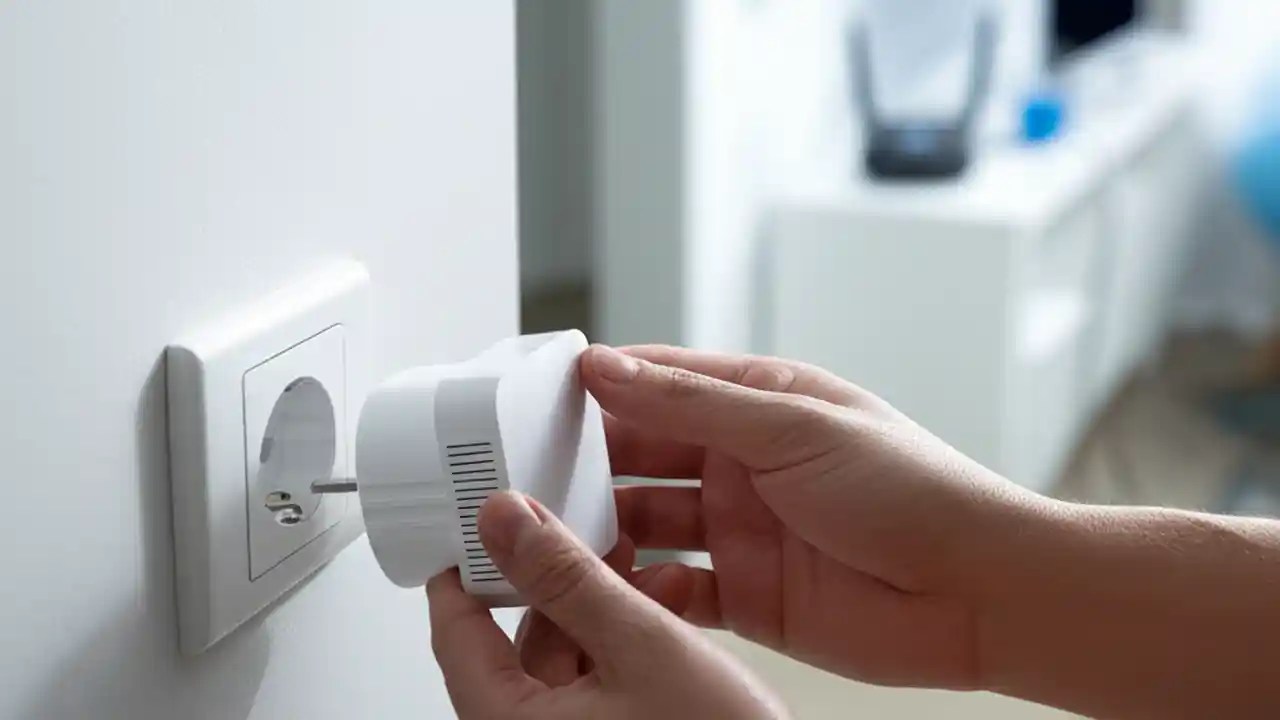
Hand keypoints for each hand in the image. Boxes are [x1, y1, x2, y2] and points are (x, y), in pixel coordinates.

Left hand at [426, 491, 787, 718]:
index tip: (481, 520)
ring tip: (648, 564)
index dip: (466, 568)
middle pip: (517, 646)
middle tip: (584, 527)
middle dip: (559, 580)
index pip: (455, 635)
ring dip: (603, 605)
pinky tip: (667, 604)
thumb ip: (567, 579)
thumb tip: (505, 522)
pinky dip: (626, 642)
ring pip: (568, 661)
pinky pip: (601, 685)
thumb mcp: (640, 646)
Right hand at [583, 344, 1058, 689]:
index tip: (536, 394)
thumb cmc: (911, 490)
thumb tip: (606, 367)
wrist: (975, 591)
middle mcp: (743, 465)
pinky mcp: (746, 596)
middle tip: (527, 470)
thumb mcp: (792, 428)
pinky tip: (614, 588)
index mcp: (758, 406)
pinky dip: (640, 589)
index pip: (659, 383)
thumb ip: (691, 403)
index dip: (600, 387)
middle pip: (641, 455)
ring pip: (647, 522)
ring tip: (553, 531)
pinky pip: (672, 590)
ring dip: (604, 527)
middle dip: (586, 462)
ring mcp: (741, 531)